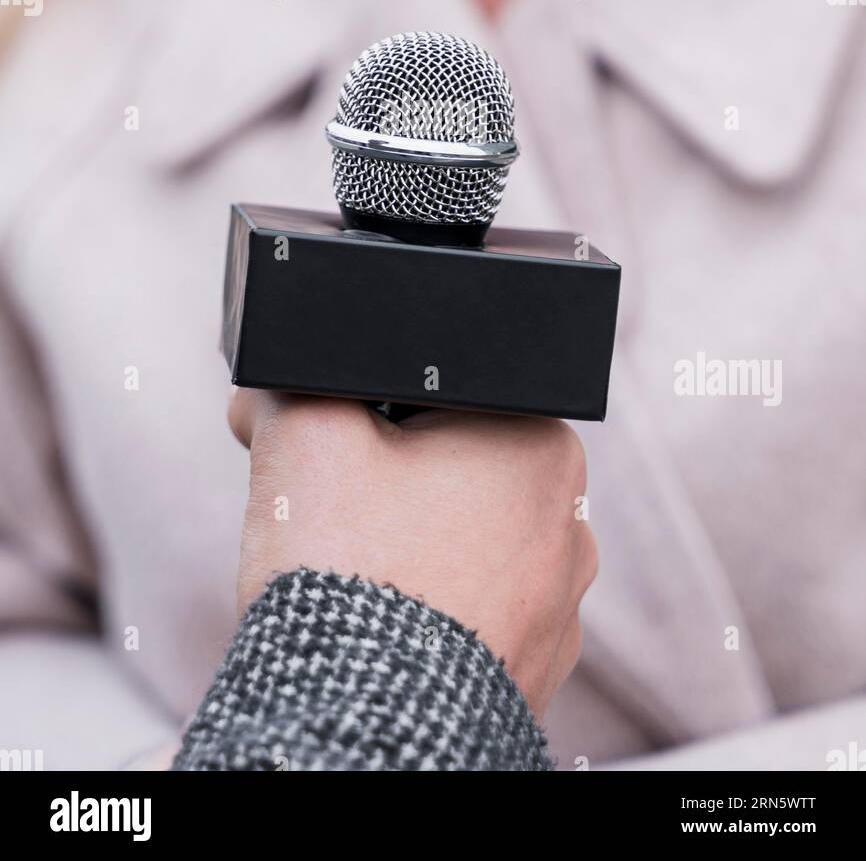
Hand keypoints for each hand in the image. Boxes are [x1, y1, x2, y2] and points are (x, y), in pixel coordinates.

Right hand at [228, 390, 596, 717]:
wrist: (367, 722)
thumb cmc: (351, 567)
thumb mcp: (304, 433)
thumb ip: (289, 383)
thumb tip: (267, 385)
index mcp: (542, 442)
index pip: (438, 394)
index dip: (367, 408)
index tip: (326, 440)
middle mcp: (571, 520)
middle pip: (452, 465)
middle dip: (385, 477)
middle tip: (336, 511)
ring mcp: (561, 604)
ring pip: (461, 539)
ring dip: (406, 544)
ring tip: (360, 573)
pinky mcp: (534, 666)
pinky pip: (473, 609)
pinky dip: (429, 607)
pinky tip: (386, 623)